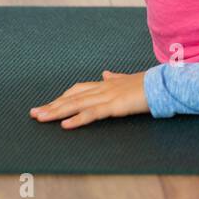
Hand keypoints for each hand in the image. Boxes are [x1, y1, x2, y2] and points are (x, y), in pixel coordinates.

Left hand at [30, 70, 149, 128]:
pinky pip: (92, 113)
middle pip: (72, 97)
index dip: (62, 97)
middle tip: (34, 113)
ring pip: (77, 104)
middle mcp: (103, 88)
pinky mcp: (115, 106)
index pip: (78, 89)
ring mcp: (107, 96)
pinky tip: (65, 125)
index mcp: (106, 84)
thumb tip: (106, 73)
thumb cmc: (149, 84)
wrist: (164, 84)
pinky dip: (77, 119)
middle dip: (52, 105)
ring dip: (57, 111)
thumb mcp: (129, 80)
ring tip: (41, 118)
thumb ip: (116, 78)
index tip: (48, 104)